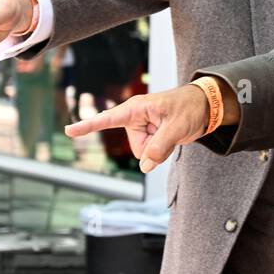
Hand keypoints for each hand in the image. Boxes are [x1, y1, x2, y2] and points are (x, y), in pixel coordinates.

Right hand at [64, 84, 211, 172]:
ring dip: (159, 148)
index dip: (87, 126)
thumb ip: (160, 147)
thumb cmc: (190, 108)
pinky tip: (171, 136)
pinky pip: (151, 153)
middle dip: (153, 147)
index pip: (108, 119)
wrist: (205, 106)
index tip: (68, 131)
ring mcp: (143, 128)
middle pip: (136, 148)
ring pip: (144, 153)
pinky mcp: (150, 136)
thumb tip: (145, 167)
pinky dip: (162, 149)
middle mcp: (135, 118)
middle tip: (171, 130)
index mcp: (136, 109)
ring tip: (172, 130)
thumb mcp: (177, 127)